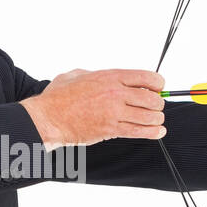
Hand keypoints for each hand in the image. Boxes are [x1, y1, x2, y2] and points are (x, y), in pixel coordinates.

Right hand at [20, 69, 165, 147]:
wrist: (49, 118)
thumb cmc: (58, 97)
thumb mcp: (77, 74)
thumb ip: (95, 73)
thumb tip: (104, 76)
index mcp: (110, 76)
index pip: (147, 77)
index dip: (158, 84)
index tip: (157, 88)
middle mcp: (116, 93)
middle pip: (152, 99)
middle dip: (157, 104)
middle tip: (155, 107)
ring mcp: (115, 112)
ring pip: (149, 116)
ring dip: (156, 119)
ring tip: (155, 120)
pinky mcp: (111, 130)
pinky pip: (140, 132)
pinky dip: (152, 133)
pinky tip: (158, 132)